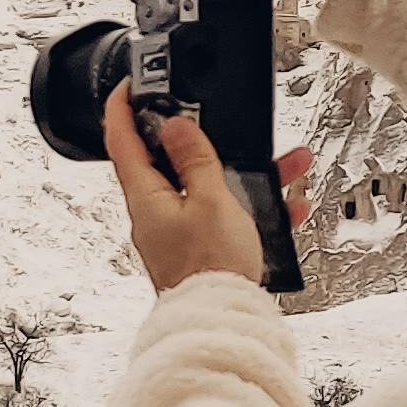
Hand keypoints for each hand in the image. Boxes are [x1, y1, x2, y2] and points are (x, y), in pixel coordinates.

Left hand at [104, 93, 312, 295]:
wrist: (223, 322)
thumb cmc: (211, 267)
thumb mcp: (210, 200)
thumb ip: (195, 160)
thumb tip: (176, 126)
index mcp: (145, 196)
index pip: (120, 140)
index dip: (120, 106)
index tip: (129, 84)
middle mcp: (155, 213)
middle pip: (170, 162)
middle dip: (203, 138)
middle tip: (214, 116)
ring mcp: (176, 232)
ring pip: (208, 188)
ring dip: (244, 172)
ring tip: (283, 163)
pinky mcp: (199, 249)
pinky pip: (225, 216)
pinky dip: (254, 207)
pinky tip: (285, 207)